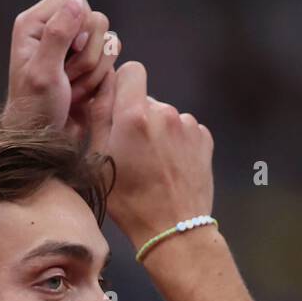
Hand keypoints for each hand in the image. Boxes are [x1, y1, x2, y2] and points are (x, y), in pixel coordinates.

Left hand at [3, 0, 121, 151]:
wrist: (44, 144)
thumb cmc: (35, 112)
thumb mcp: (43, 73)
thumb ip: (58, 34)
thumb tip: (76, 1)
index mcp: (36, 24)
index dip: (80, 23)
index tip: (69, 52)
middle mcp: (56, 31)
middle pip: (97, 19)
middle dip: (87, 56)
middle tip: (67, 80)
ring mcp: (74, 49)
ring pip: (108, 42)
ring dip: (94, 73)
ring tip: (72, 92)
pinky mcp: (89, 66)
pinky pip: (112, 61)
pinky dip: (101, 82)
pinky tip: (82, 97)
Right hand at [101, 61, 214, 247]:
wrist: (173, 229)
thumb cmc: (129, 201)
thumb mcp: (98, 162)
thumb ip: (97, 117)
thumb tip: (100, 86)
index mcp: (134, 115)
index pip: (131, 71)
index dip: (123, 85)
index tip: (118, 107)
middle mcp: (164, 112)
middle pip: (147, 99)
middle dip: (137, 118)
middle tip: (131, 153)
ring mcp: (187, 125)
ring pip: (165, 117)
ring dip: (158, 133)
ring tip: (153, 166)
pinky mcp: (204, 138)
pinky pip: (184, 130)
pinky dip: (176, 144)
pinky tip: (170, 168)